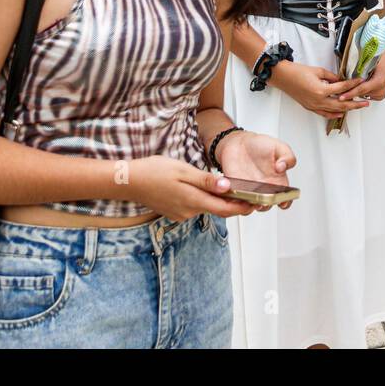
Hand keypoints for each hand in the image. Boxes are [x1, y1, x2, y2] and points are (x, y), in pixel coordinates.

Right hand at [126, 155, 256, 221]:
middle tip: (249, 197)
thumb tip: (228, 188)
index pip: (224, 209)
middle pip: (217, 210)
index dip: (241, 207)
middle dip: (234, 205)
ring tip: (231, 191)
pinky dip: (204, 200)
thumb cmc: (155, 171)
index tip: (255, 203)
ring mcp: (181, 214)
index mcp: (193, 200)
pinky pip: (194, 207)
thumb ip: (206, 181)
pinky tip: (205, 191)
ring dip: (218, 201)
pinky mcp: (174, 212)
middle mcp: (188, 211)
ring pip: (206, 208)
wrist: (128, 181)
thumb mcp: (183, 171)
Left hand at [216, 130, 297, 211]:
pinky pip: (235, 200)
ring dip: (250, 204)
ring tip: (251, 197)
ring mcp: (250, 190)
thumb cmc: (260, 146)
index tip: (282, 201)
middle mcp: (264, 189)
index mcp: (278, 181)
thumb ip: (287, 156)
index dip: (285, 202)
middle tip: (264, 199)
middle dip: (266, 205)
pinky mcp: (235, 189)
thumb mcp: (279, 147)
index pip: (285, 197)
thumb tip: (282, 167)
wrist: (239, 143)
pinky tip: (237, 194)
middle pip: (267, 204)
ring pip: (251, 205)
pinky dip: (235, 200)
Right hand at [271, 60, 368, 121]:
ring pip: (335, 110)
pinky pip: (324, 113)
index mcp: (321, 90)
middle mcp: (318, 100)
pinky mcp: (310, 107)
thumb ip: (332, 77)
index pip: (342, 88)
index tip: (361, 81)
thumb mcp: (318, 71)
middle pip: (342, 103)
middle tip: (366, 102)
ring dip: (347, 109)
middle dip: (356, 103)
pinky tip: (341, 113)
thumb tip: (341, 80)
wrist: (283, 77)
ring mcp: (314, 105)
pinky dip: (334, 114)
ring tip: (358, 107)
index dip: (353, 84)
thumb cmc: (297, 71)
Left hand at [339, 45, 384, 101]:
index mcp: (379, 82)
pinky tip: (359, 86)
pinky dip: (362, 91)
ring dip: (356, 90)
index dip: (350, 93)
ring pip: (363, 95)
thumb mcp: (370, 64)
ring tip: (350, 85)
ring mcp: (381, 94)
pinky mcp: (380, 95)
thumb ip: (359, 72)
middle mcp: (381, 90)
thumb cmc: (384, 58)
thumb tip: (346, 77)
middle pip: (361, 93)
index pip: (361, 89)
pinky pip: (367, 94)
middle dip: (350, 91)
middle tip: (340, 89)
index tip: (341, 97)